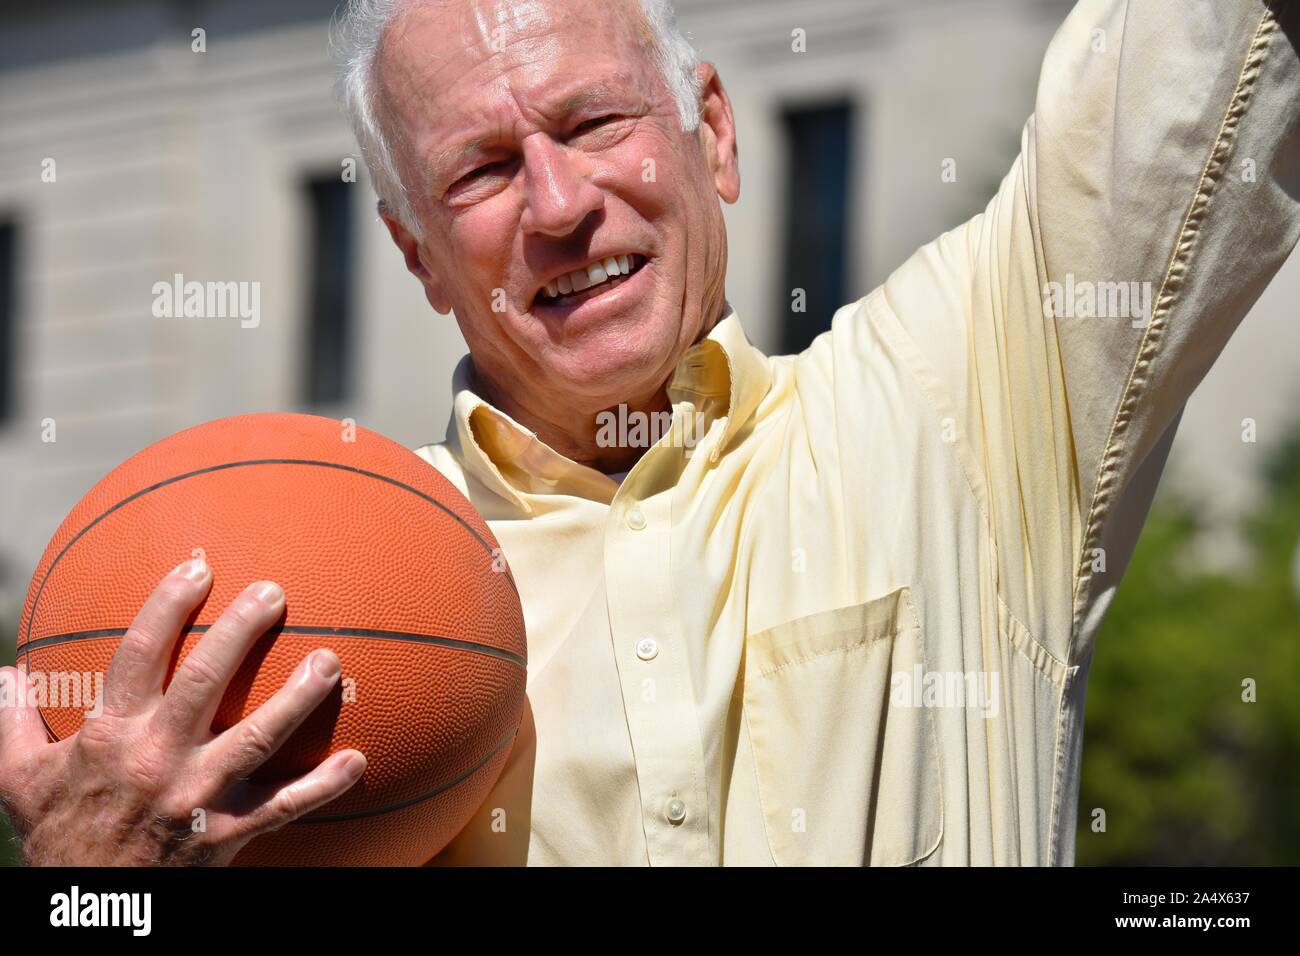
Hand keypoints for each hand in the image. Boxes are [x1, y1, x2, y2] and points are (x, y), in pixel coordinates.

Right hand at [0, 557, 365, 864]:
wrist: (86, 909)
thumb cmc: (59, 836)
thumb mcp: (18, 779)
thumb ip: (11, 721)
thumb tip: (3, 671)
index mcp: (110, 737)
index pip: (138, 655)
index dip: (167, 607)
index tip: (198, 567)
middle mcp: (157, 760)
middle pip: (205, 682)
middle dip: (241, 633)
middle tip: (275, 592)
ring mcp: (197, 797)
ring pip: (256, 739)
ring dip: (296, 699)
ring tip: (330, 661)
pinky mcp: (227, 834)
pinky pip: (283, 808)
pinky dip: (323, 786)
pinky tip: (358, 760)